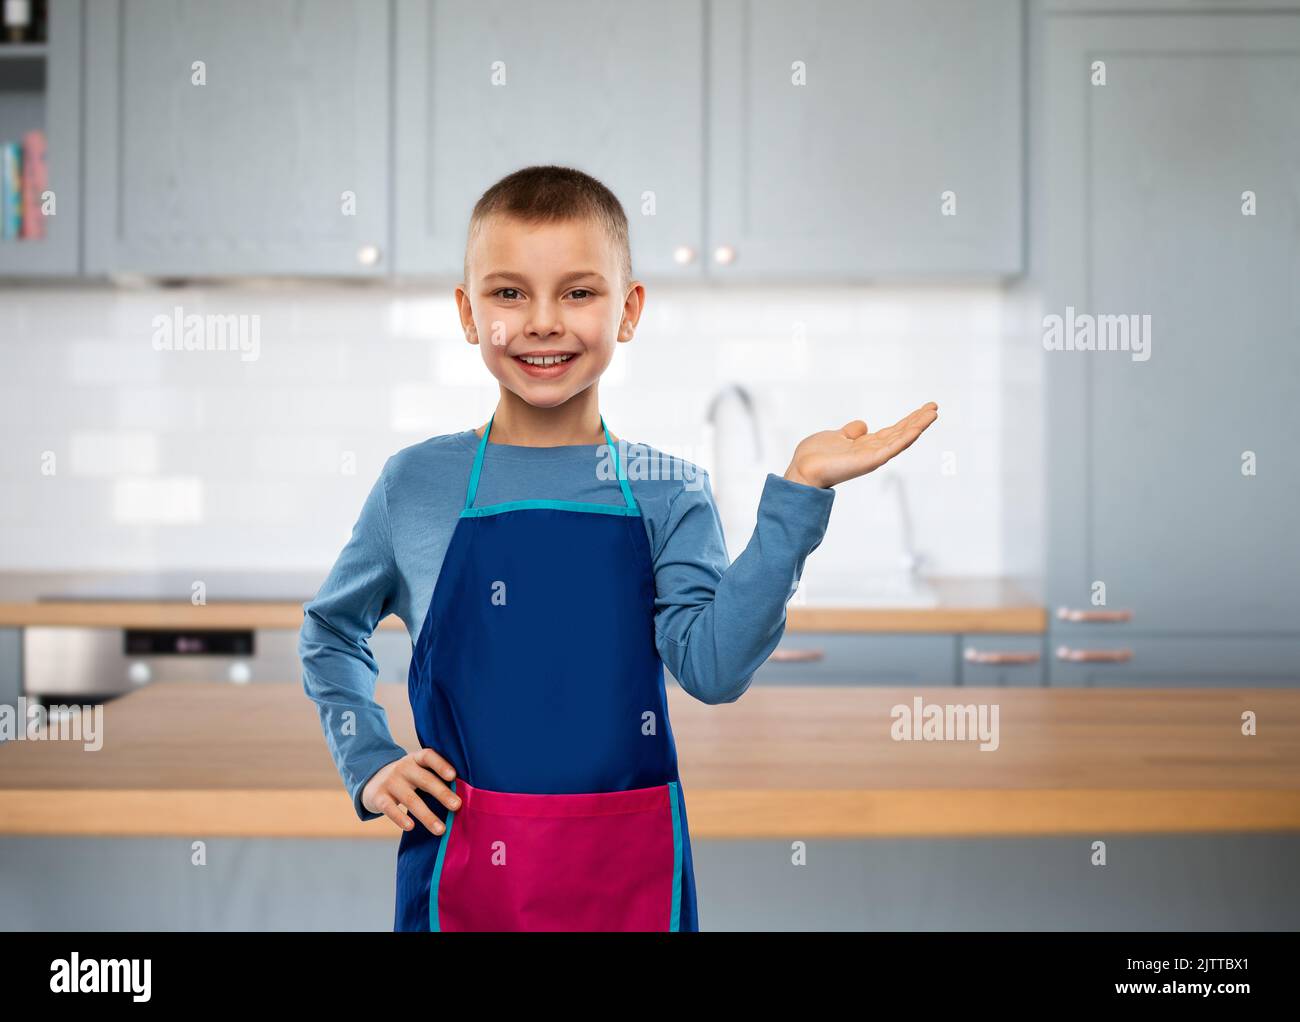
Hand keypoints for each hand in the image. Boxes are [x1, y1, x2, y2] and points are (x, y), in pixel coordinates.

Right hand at [361, 748, 460, 834]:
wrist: (372, 780)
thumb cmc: (406, 778)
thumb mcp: (417, 770)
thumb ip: (434, 777)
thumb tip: (464, 796)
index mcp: (415, 759)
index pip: (428, 756)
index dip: (441, 765)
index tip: (453, 776)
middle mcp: (403, 768)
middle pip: (424, 779)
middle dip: (442, 793)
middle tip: (457, 806)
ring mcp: (390, 782)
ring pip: (410, 799)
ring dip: (427, 816)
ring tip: (441, 830)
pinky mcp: (378, 797)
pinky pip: (390, 808)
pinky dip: (400, 818)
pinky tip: (411, 827)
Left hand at [783, 402, 938, 488]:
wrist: (803, 470)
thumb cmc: (814, 457)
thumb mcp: (835, 437)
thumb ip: (850, 432)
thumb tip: (862, 425)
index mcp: (865, 445)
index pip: (893, 431)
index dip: (908, 420)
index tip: (924, 408)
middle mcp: (872, 451)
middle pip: (901, 434)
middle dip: (918, 421)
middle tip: (935, 407)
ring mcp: (872, 457)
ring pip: (901, 439)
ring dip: (918, 426)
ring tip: (933, 413)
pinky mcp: (869, 461)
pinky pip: (891, 448)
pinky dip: (905, 439)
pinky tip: (917, 428)